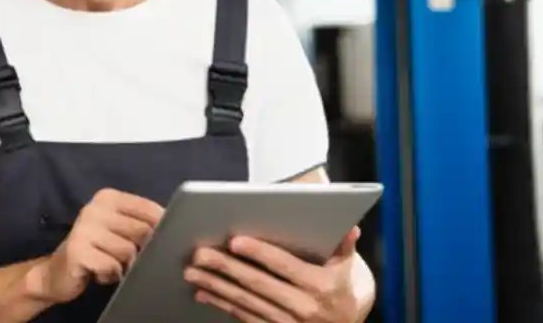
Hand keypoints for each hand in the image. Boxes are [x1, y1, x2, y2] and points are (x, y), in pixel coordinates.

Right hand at [30, 188, 163, 304]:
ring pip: (128, 251)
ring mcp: (84, 228)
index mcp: (107, 197)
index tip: (161, 241)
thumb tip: (173, 230)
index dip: (162, 228)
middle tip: (128, 258)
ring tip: (109, 264)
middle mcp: (94, 208)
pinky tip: (99, 272)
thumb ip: (139, 223)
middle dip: (142, 251)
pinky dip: (110, 274)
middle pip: (142, 231)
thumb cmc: (94, 250)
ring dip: (124, 266)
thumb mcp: (117, 230)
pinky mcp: (78, 250)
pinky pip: (112, 266)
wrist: (56, 272)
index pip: (148, 208)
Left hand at [183, 227, 370, 322]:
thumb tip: (350, 227)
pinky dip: (222, 304)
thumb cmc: (343, 288)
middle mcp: (304, 307)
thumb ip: (344, 246)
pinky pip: (244, 317)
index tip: (236, 241)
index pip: (285, 266)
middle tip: (200, 253)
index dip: (260, 253)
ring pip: (246, 302)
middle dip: (226, 267)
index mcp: (321, 286)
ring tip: (192, 270)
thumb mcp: (349, 267)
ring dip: (216, 286)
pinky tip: (203, 291)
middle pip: (258, 284)